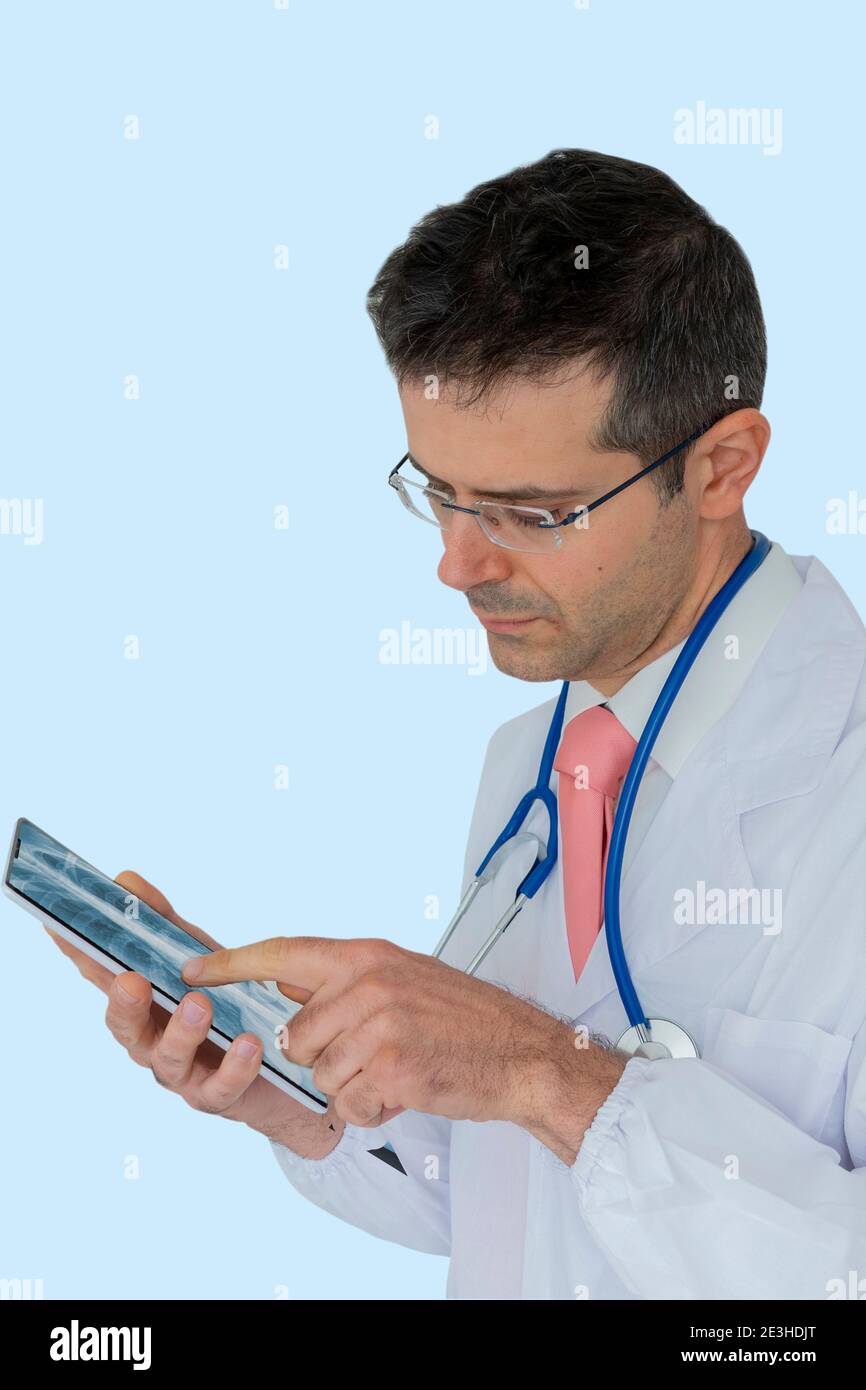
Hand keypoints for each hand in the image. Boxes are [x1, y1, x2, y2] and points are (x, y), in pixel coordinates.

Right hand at [43, 872, 337, 1149]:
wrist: (277, 1059)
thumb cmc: (224, 1002)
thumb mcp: (195, 955)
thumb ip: (162, 922)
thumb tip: (127, 881)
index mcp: (141, 1004)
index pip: (103, 977)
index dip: (81, 956)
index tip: (63, 930)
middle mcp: (152, 1040)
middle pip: (125, 1027)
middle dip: (124, 1004)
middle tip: (131, 981)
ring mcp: (182, 1071)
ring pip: (169, 1059)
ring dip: (181, 1032)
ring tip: (198, 1005)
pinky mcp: (218, 1095)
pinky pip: (220, 1087)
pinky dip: (234, 1067)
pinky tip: (248, 1044)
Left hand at [180, 934, 574, 1129]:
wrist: (523, 1053)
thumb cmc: (463, 1020)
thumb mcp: (402, 977)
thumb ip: (346, 982)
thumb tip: (285, 989)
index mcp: (367, 955)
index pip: (282, 952)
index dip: (232, 963)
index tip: (191, 969)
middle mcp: (368, 982)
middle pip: (294, 1034)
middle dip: (321, 1059)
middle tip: (371, 1058)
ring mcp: (379, 1024)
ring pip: (319, 1073)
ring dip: (351, 1088)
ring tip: (396, 1073)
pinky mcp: (391, 1068)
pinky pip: (348, 1104)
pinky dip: (371, 1110)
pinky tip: (406, 1091)